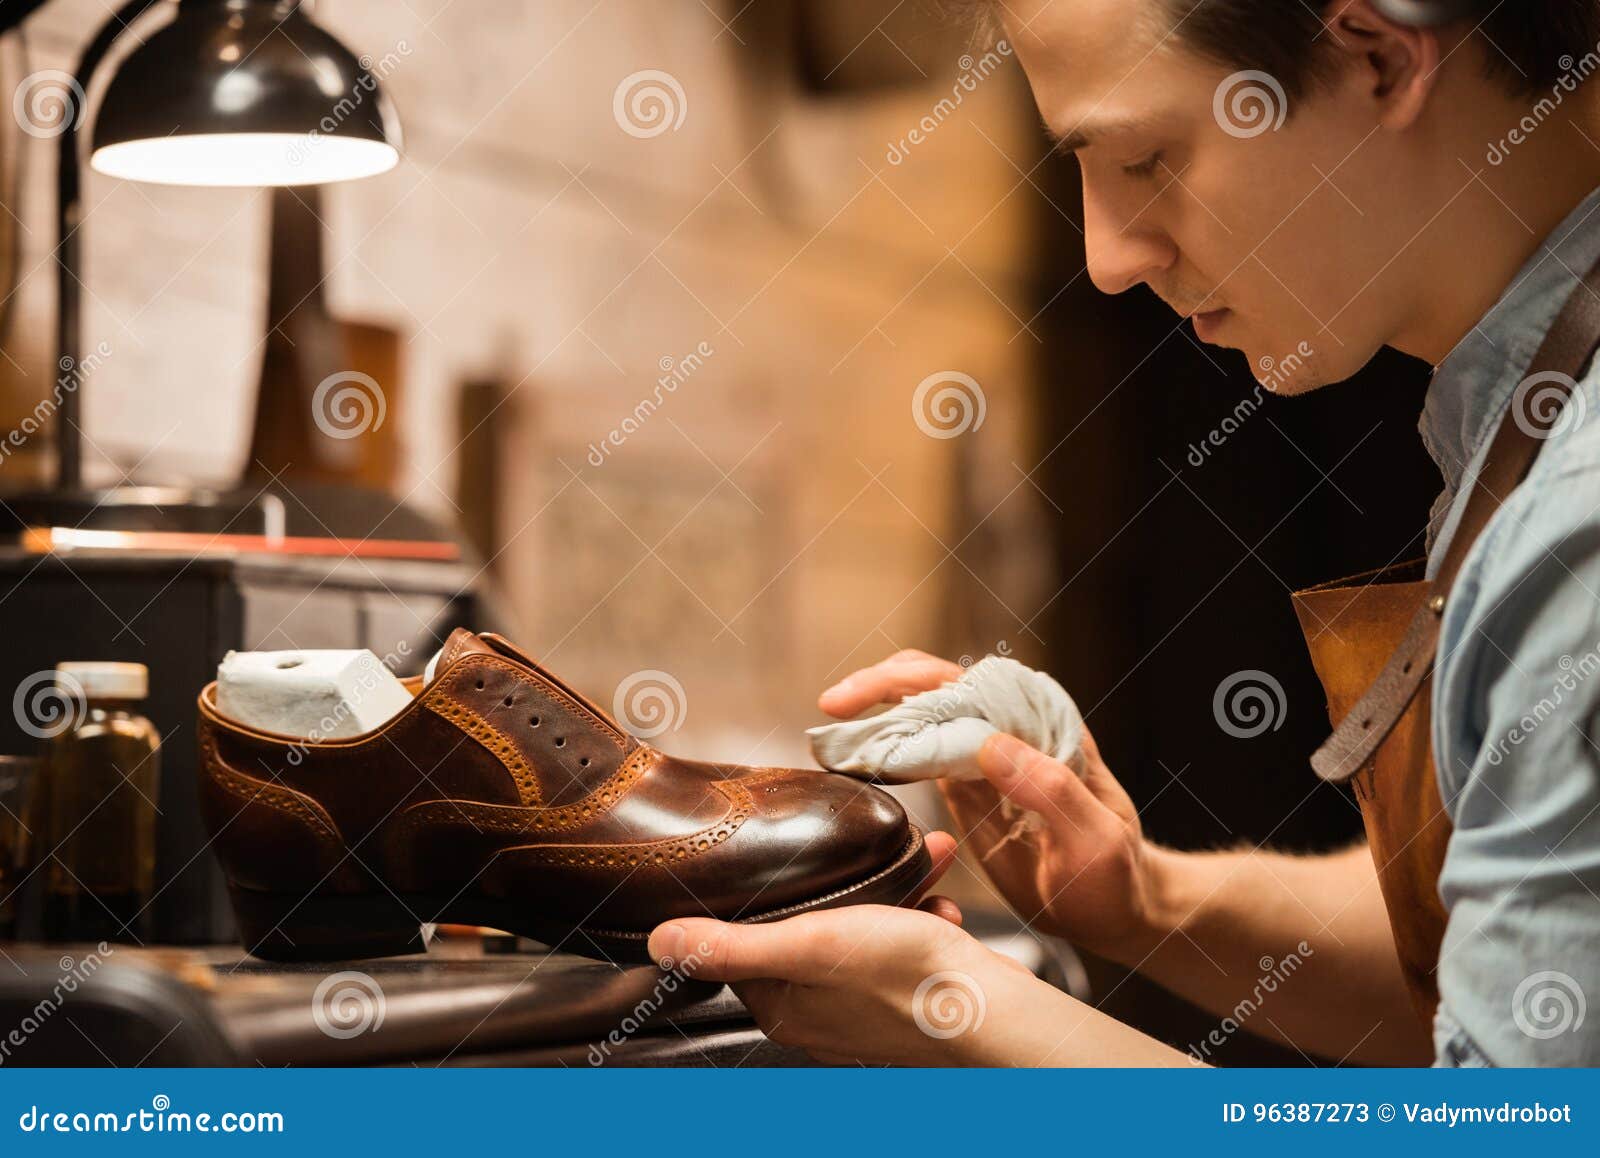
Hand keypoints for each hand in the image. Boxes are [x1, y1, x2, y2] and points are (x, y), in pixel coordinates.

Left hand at [646, 838, 1058, 1065]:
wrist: (991, 1010)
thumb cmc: (903, 978)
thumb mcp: (806, 943)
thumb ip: (732, 944)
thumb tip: (661, 941)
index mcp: (783, 1006)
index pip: (744, 946)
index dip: (765, 898)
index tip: (784, 860)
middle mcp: (819, 1011)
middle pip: (807, 931)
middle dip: (838, 885)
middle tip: (861, 854)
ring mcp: (864, 1004)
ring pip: (861, 928)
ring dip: (886, 890)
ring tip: (913, 861)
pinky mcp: (906, 994)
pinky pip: (901, 940)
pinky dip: (918, 911)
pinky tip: (936, 892)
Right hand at [820, 649, 1169, 963]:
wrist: (1119, 910)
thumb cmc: (1116, 878)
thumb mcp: (1096, 841)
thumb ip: (1051, 791)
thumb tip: (989, 744)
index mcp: (1044, 728)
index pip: (973, 685)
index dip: (915, 684)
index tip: (869, 701)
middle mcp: (1010, 730)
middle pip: (937, 687)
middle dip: (881, 688)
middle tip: (832, 709)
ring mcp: (985, 758)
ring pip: (921, 716)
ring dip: (873, 718)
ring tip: (828, 739)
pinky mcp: (967, 788)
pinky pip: (920, 755)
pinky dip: (883, 752)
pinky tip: (852, 763)